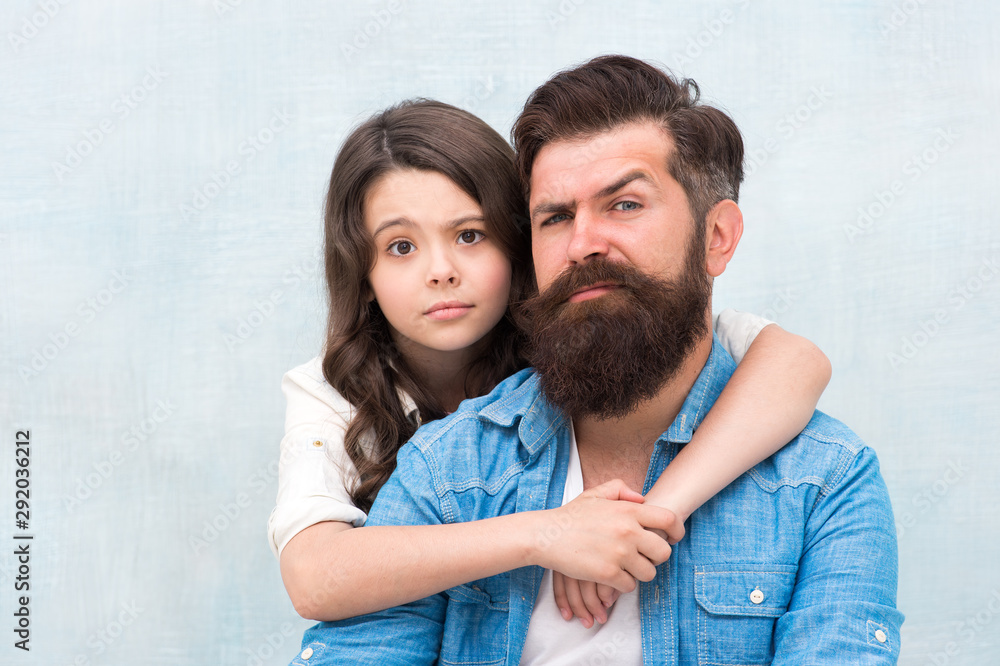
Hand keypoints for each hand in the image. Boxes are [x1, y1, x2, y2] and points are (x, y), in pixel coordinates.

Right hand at [531, 479, 678, 617]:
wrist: (546, 535)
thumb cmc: (571, 516)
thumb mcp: (595, 494)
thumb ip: (621, 490)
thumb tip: (642, 500)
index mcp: (628, 511)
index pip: (668, 519)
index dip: (676, 530)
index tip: (673, 538)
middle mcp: (628, 531)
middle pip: (663, 551)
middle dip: (657, 557)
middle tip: (645, 556)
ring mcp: (619, 553)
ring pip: (649, 572)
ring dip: (640, 572)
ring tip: (626, 567)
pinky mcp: (608, 573)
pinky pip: (630, 585)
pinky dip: (623, 584)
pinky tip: (612, 576)